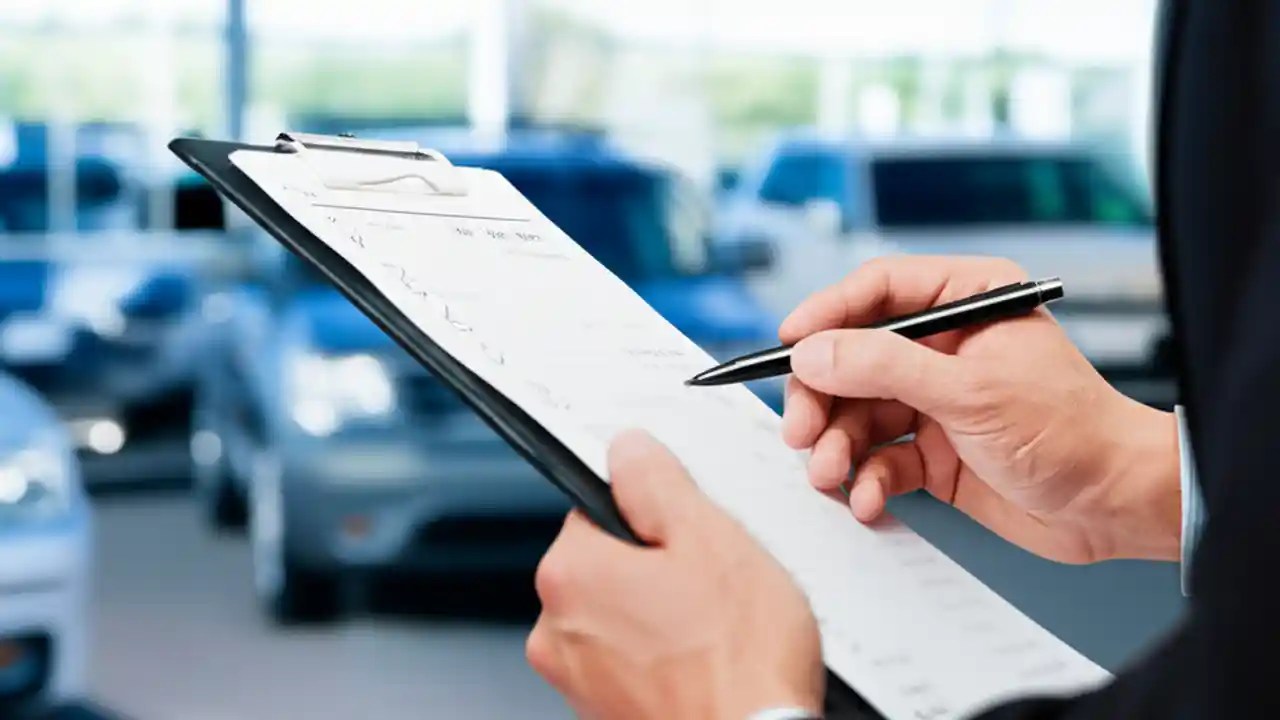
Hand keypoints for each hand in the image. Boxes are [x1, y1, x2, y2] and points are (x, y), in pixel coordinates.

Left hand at [527, 430, 823, 719]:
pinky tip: (707, 665)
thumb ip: (656, 482)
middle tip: (713, 586)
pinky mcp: (602, 714)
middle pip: (609, 564)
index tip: (688, 535)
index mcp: (569, 573)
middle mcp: (555, 630)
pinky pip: (632, 662)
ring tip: (716, 632)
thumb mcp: (709, 538)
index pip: (599, 508)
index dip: (654, 515)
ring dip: (663, 615)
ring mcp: (576, 680)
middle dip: (658, 567)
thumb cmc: (738, 662)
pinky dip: (664, 659)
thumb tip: (626, 450)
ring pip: (623, 615)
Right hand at [779, 255, 1180, 563]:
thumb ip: (883, 367)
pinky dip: (867, 480)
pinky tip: (869, 498)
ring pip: (858, 412)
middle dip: (823, 397)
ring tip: (830, 476)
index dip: (827, 314)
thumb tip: (812, 352)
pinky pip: (879, 458)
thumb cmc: (1069, 431)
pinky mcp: (934, 452)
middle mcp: (945, 347)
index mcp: (966, 302)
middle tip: (802, 431)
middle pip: (853, 357)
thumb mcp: (969, 391)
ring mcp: (936, 401)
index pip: (878, 290)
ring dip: (837, 446)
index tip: (788, 344)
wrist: (1114, 506)